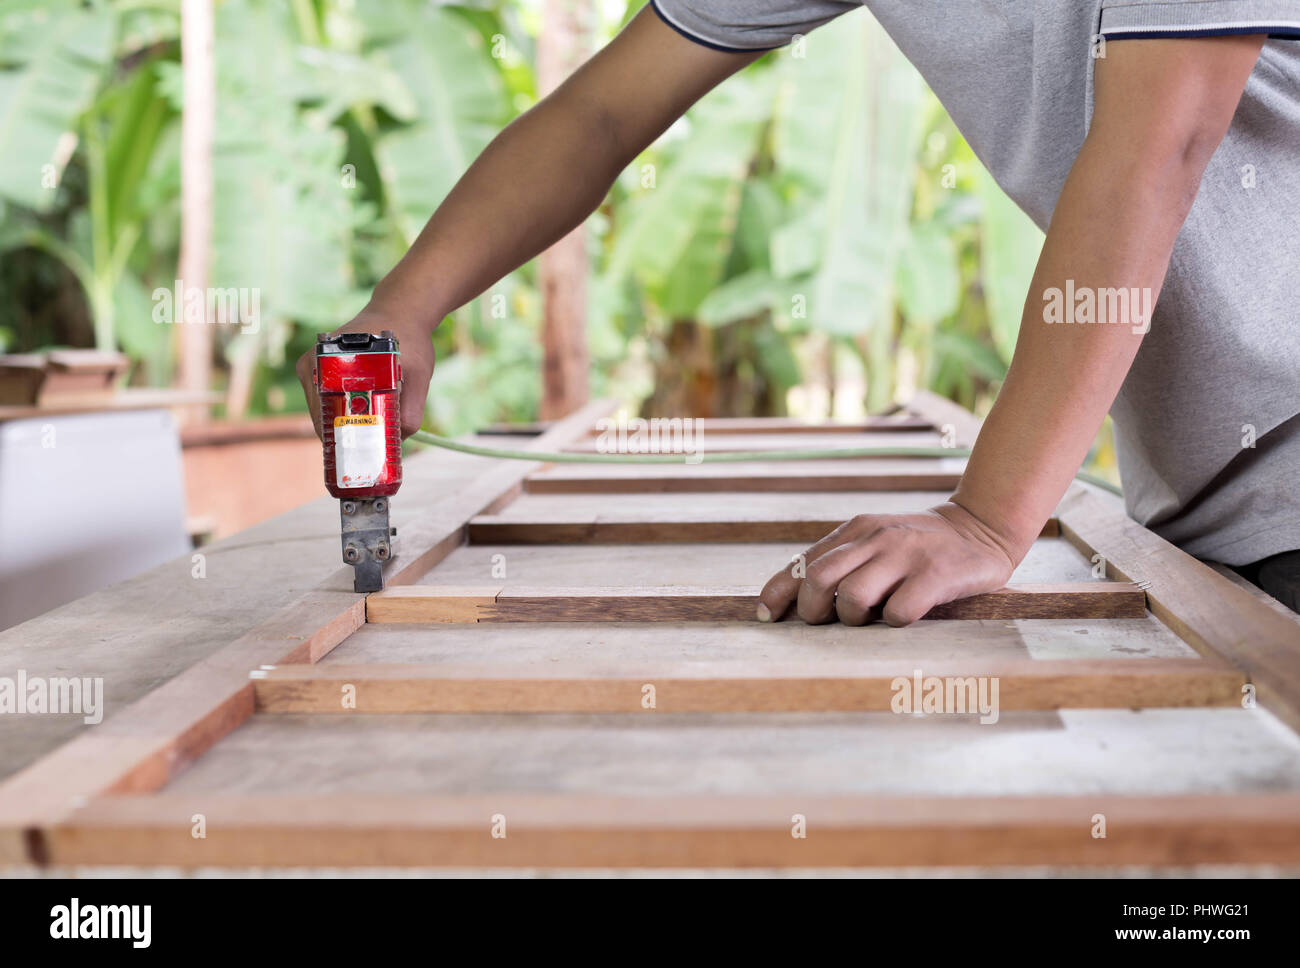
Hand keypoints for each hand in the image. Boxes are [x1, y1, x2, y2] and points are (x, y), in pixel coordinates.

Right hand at [295, 309, 435, 439]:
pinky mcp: (322, 371)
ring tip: (374, 438)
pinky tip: (369, 420)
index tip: (361, 456)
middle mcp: (312, 364)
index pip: (323, 417)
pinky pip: (331, 403)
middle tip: (372, 453)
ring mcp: (315, 367)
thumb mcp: (417, 374)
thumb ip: (410, 410)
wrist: (402, 312)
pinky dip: (348, 414)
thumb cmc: (408, 339)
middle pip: (323, 418)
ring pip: (327, 413)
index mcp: (324, 362)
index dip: (342, 440)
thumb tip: (397, 441)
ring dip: (348, 426)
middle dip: (347, 437)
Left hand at [757, 502, 1018, 626]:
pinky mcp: (936, 575)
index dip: (778, 594)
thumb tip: (795, 600)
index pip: (803, 563)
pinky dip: (893, 623)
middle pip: (819, 580)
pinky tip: (903, 618)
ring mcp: (905, 555)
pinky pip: (898, 612)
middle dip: (813, 611)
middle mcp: (876, 538)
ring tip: (870, 620)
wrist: (981, 526)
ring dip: (853, 620)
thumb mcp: (875, 542)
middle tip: (828, 623)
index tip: (766, 617)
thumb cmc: (916, 548)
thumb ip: (841, 561)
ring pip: (853, 597)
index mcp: (855, 531)